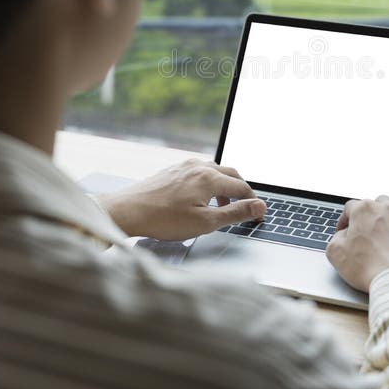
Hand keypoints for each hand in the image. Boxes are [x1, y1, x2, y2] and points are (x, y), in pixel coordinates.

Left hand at [98, 158, 265, 239]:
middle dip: (241, 190)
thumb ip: (235, 213)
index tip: (258, 214)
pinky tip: (200, 199)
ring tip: (222, 206)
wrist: (128, 211)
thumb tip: (260, 206)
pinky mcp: (172, 170)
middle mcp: (199, 166)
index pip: (242, 187)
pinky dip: (208, 183)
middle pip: (231, 174)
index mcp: (210, 178)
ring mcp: (184, 166)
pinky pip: (199, 171)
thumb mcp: (205, 222)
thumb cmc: (163, 219)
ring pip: (214, 171)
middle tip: (245, 207)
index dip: (253, 202)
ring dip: (224, 186)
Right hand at [326, 195, 388, 291]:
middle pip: (378, 202)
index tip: (344, 231)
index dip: (345, 219)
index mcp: (364, 210)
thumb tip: (342, 236)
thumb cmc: (367, 268)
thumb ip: (335, 238)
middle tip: (368, 230)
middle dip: (371, 214)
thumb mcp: (335, 253)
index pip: (350, 207)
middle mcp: (388, 208)